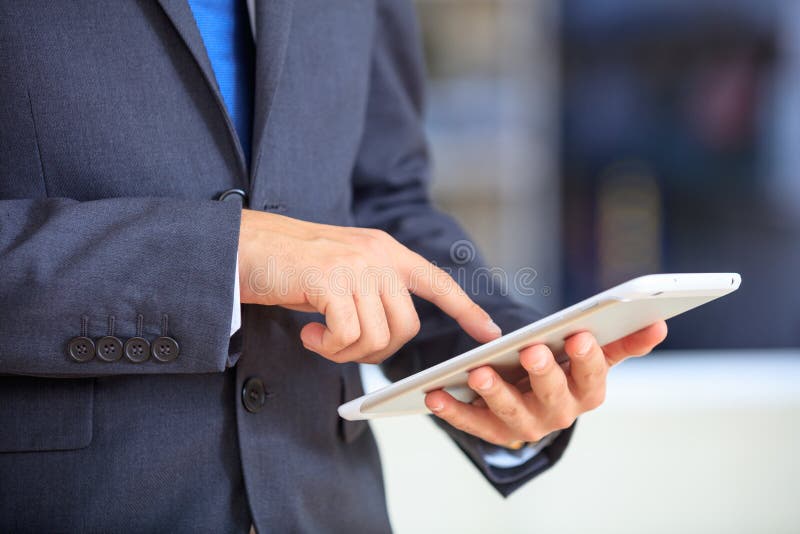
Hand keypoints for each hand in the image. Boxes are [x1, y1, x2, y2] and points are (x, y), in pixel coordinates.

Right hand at [237, 209, 500, 363]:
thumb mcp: (342, 272)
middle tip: (342, 345)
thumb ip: (371, 291)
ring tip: (319, 336)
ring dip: (347, 351)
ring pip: (378, 336)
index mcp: (385, 250)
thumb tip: (388, 334)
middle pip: (406, 326)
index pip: (437, 281)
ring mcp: (356, 266)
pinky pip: (348, 336)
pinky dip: (329, 347)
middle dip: (378, 351)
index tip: (490, 332)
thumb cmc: (289, 266)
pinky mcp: (331, 281)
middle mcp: (377, 255)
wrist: (243, 247)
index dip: (466, 309)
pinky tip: (308, 334)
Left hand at [425, 321, 667, 446]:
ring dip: (494, 393)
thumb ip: (622, 340)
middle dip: (543, 374)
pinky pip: (471, 423)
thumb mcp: (591, 352)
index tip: (579, 336)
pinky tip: (436, 393)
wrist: (531, 393)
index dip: (587, 359)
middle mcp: (558, 414)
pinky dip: (453, 411)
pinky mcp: (491, 430)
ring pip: (510, 413)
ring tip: (478, 373)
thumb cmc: (564, 365)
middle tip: (532, 351)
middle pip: (553, 397)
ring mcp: (523, 425)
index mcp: (585, 392)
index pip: (593, 378)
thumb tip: (659, 323)